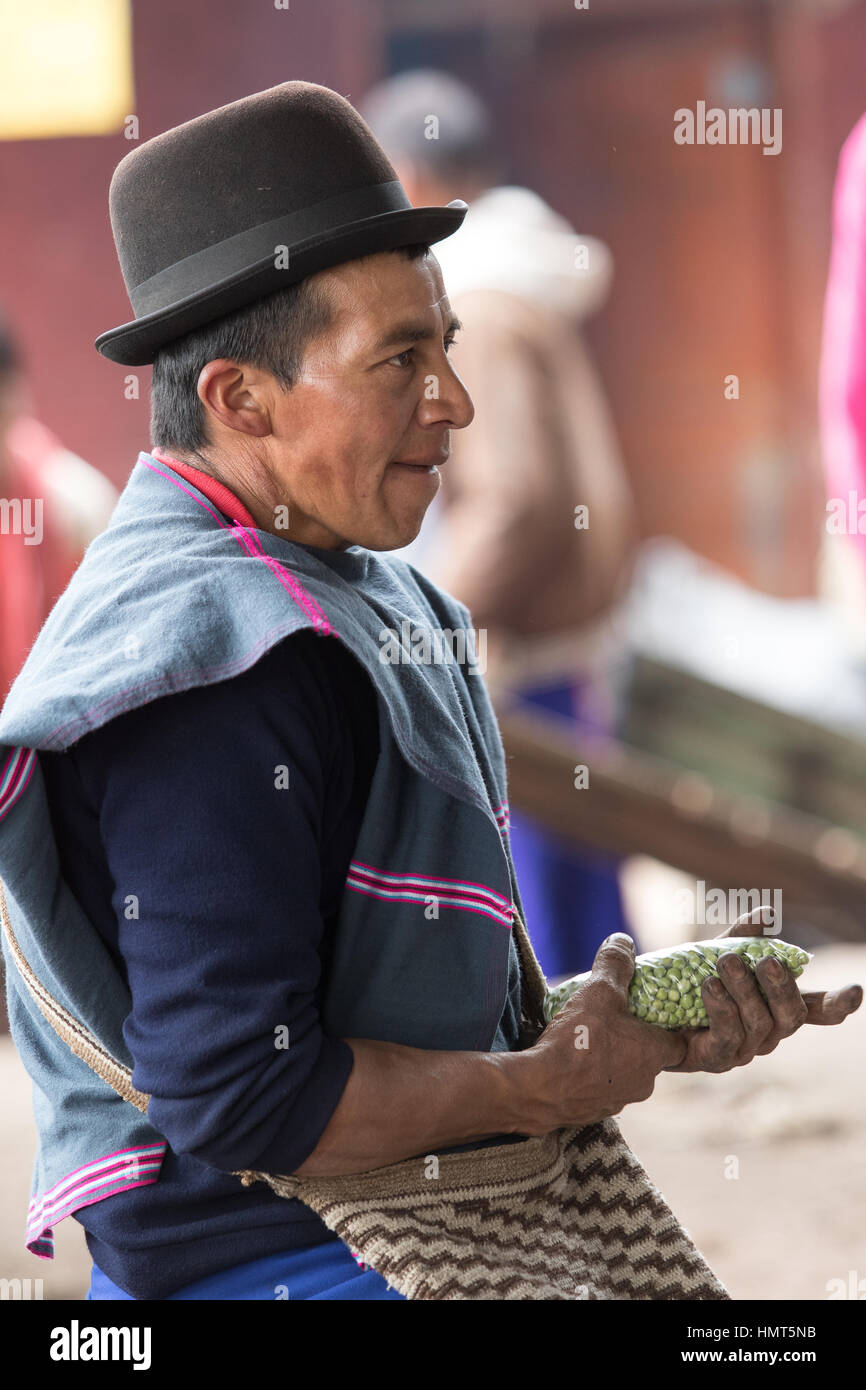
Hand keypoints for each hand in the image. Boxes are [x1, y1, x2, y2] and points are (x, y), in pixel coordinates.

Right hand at [524, 933, 686, 1131]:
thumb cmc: (579, 1039)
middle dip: (634, 1041)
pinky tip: (572, 1060)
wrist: (540, 1089)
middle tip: (614, 1020)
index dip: (668, 1027)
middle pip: (649, 1058)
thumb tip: (623, 940)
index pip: (678, 1042)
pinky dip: (591, 1076)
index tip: (653, 1014)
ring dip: (612, 1059)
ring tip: (589, 1038)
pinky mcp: (594, 1112)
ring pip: (624, 1074)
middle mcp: (644, 1082)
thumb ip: (615, 963)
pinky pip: (600, 1089)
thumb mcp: (599, 990)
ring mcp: (619, 1101)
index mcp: (654, 1053)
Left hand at [664, 907, 862, 1073]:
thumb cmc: (691, 981)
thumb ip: (742, 937)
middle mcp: (769, 1031)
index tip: (855, 991)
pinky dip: (721, 1009)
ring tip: (725, 963)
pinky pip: (727, 1037)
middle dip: (781, 987)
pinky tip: (708, 986)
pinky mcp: (717, 1059)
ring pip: (759, 1024)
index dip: (837, 1004)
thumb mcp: (716, 953)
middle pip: (792, 1016)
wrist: (648, 1008)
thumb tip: (766, 912)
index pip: (816, 1009)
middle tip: (766, 961)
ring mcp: (745, 1050)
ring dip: (744, 991)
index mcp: (777, 1005)